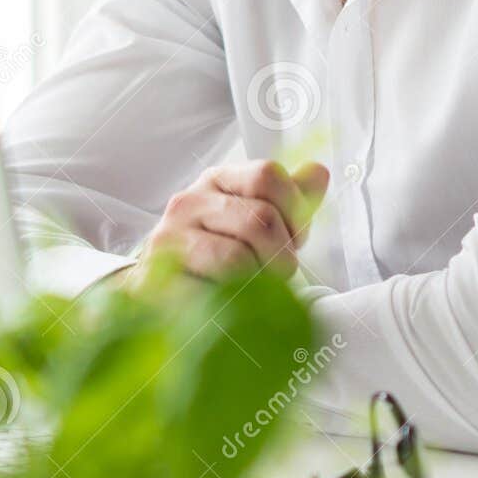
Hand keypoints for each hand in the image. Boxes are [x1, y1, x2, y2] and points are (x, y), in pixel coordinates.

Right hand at [129, 160, 329, 287]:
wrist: (159, 291)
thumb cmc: (215, 253)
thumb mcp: (255, 218)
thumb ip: (290, 199)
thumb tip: (319, 171)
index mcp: (217, 181)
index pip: (268, 175)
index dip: (294, 211)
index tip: (293, 239)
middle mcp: (189, 202)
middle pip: (260, 218)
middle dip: (282, 255)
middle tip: (277, 274)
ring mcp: (170, 239)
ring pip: (237, 257)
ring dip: (259, 283)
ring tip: (255, 292)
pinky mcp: (159, 278)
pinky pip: (212, 292)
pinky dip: (233, 305)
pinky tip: (231, 306)